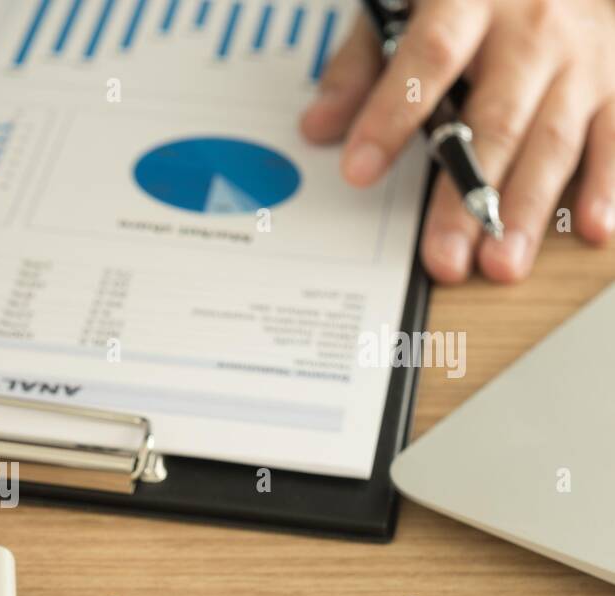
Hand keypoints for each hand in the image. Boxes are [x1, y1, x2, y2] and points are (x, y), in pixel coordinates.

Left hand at [300, 0, 614, 283]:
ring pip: (553, 140)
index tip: (359, 170)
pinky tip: (589, 228)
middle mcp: (531, 28)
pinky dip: (606, 184)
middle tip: (443, 257)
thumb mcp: (406, 5)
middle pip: (495, 121)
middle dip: (467, 197)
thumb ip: (362, 65)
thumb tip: (318, 125)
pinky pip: (614, 135)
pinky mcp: (614, 81)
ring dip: (527, 209)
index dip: (393, 115)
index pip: (429, 58)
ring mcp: (579, 57)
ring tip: (500, 263)